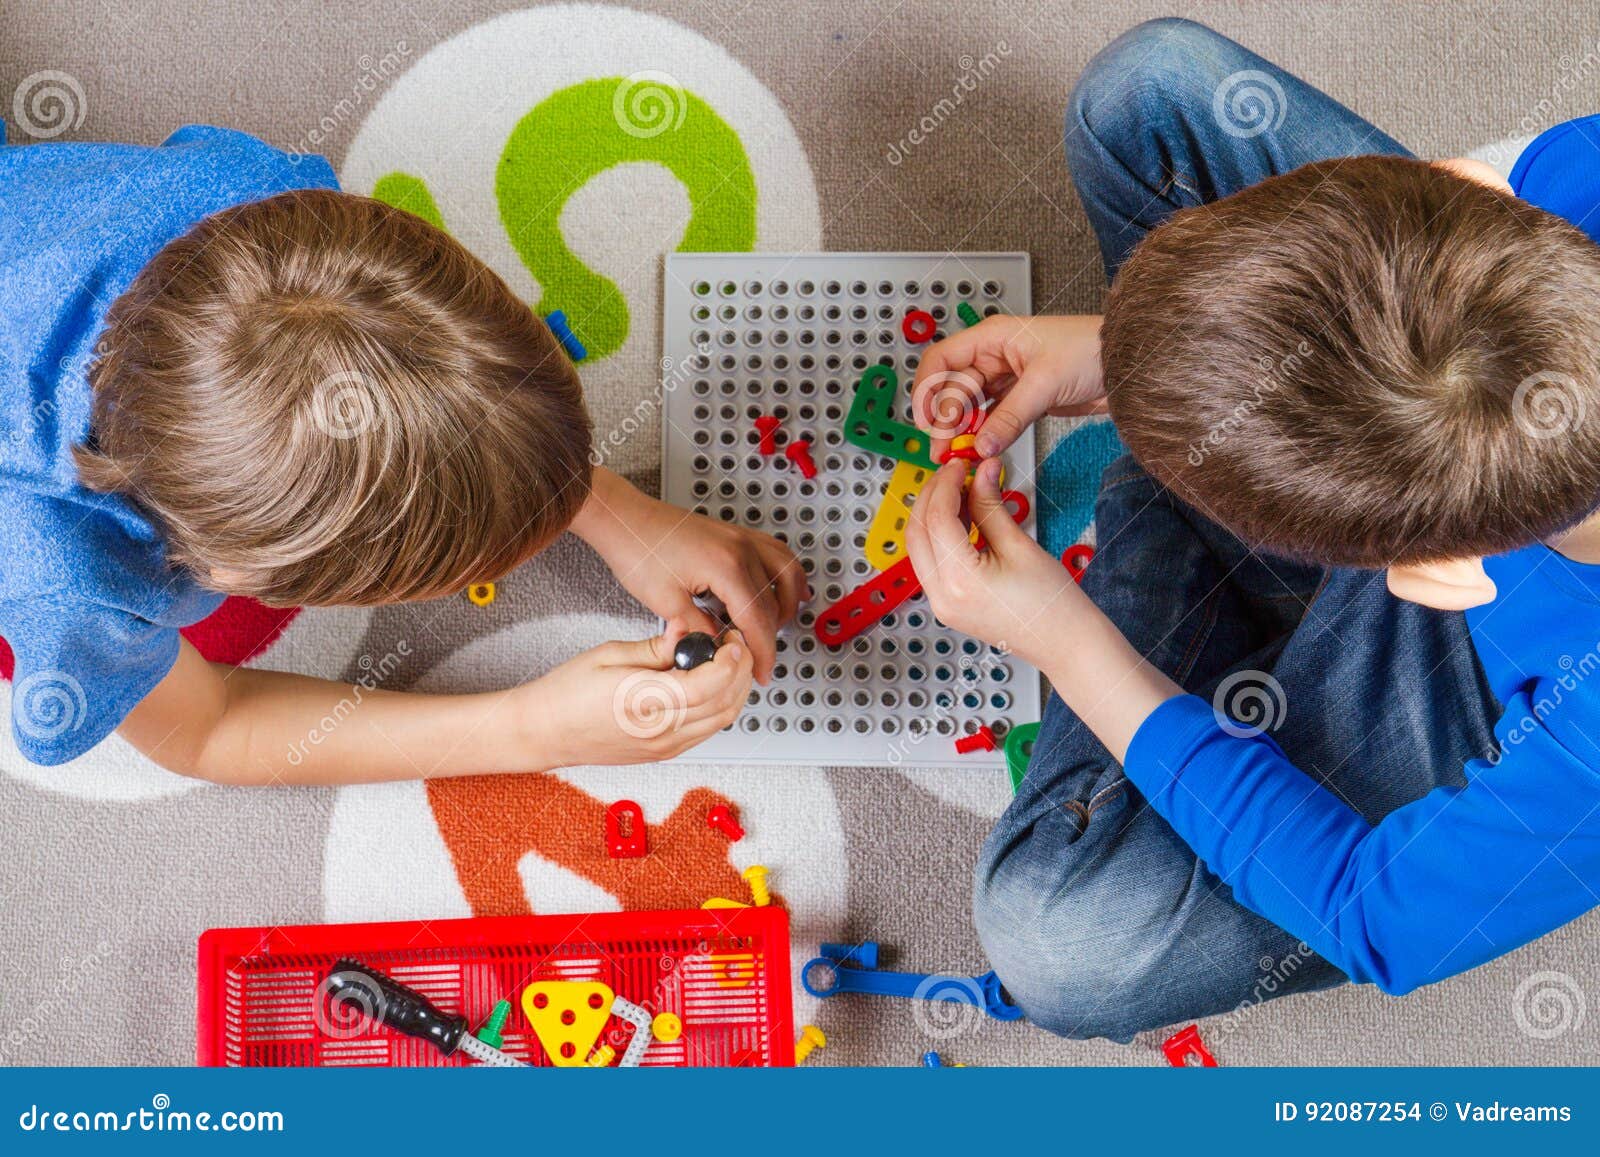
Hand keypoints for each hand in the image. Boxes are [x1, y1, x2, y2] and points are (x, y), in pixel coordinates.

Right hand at [528, 619, 754, 765]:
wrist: (545, 731)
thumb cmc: (566, 694)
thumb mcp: (610, 654)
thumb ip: (655, 646)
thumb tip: (687, 631)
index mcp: (644, 702)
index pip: (709, 686)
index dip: (731, 661)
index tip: (732, 640)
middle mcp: (659, 731)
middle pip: (725, 706)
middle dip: (741, 672)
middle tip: (735, 646)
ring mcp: (664, 747)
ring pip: (721, 722)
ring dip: (735, 691)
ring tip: (728, 664)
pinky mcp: (663, 753)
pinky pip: (706, 732)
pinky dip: (720, 707)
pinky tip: (712, 686)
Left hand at [571, 469, 807, 682]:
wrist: (625, 519)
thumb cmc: (638, 550)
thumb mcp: (665, 603)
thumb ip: (699, 630)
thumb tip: (716, 649)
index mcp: (726, 567)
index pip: (758, 620)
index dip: (762, 652)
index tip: (761, 671)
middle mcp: (742, 549)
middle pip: (774, 602)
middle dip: (770, 636)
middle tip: (756, 658)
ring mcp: (742, 538)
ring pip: (788, 573)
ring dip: (788, 604)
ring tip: (777, 628)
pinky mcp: (737, 535)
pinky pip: (778, 553)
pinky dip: (787, 575)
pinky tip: (787, 588)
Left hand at [903, 458, 1076, 667]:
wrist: (1066, 644)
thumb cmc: (1054, 605)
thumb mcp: (1020, 545)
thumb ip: (991, 505)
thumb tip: (981, 473)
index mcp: (959, 582)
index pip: (937, 518)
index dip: (947, 484)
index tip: (961, 465)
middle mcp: (941, 597)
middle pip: (917, 532)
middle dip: (932, 495)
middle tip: (955, 473)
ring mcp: (941, 604)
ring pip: (918, 547)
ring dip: (933, 515)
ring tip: (961, 492)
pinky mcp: (947, 605)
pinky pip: (930, 563)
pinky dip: (939, 536)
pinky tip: (961, 518)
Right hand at [911, 314, 1104, 461]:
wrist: (1128, 366)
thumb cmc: (1092, 351)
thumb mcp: (1045, 382)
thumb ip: (1010, 416)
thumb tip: (982, 445)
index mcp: (992, 338)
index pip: (941, 360)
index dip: (927, 390)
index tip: (926, 422)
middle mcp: (994, 357)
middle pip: (952, 388)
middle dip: (944, 419)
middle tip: (943, 448)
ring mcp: (1007, 379)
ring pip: (970, 406)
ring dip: (962, 429)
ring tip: (958, 453)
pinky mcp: (1021, 399)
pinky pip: (992, 418)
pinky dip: (984, 433)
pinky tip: (980, 448)